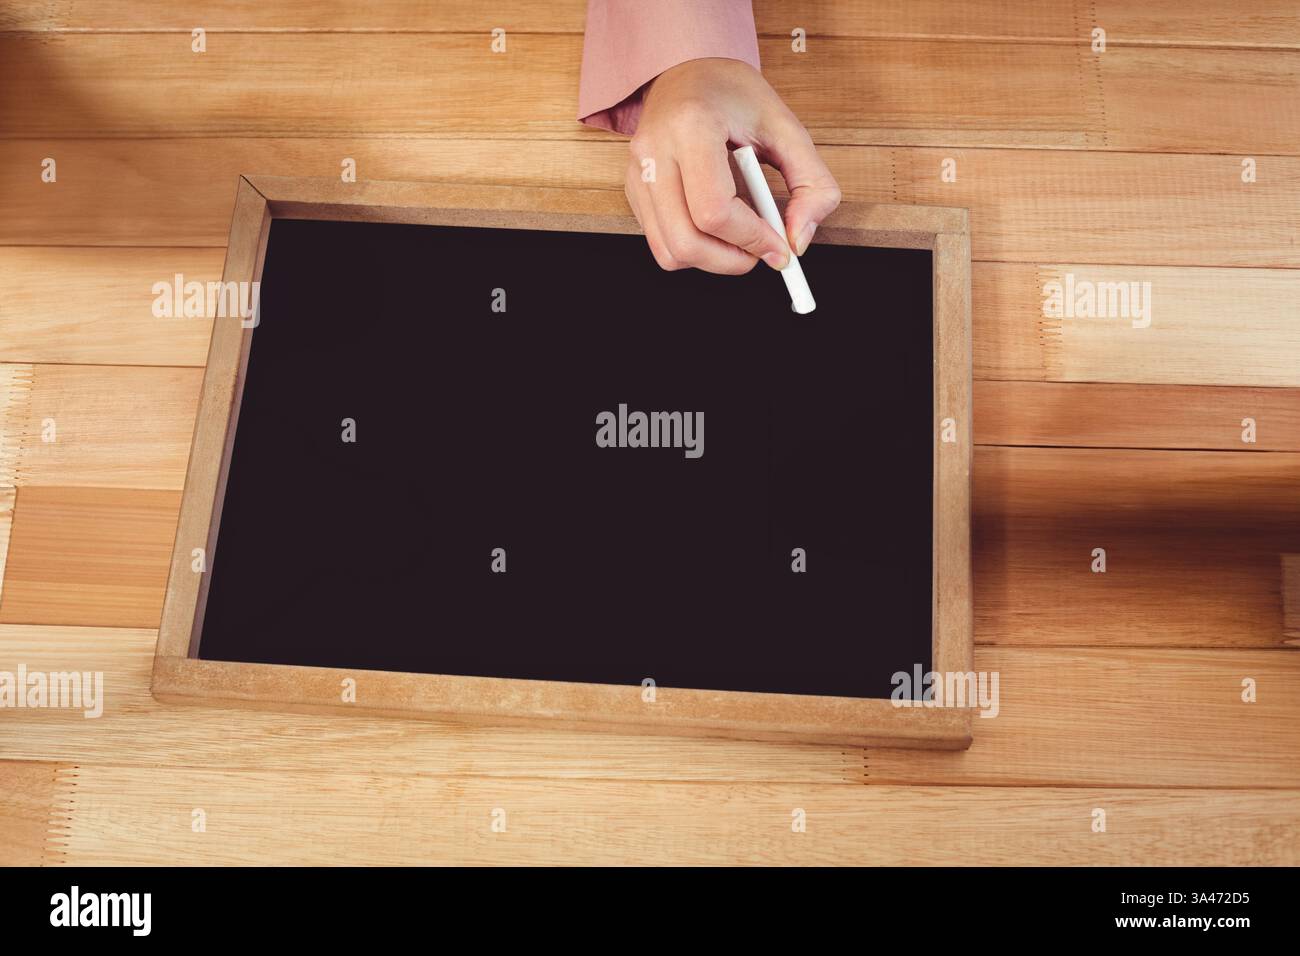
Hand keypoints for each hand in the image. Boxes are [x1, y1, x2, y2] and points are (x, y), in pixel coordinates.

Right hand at [624, 57, 841, 274]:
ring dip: (712, 259)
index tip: (780, 248)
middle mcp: (654, 152)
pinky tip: (715, 224)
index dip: (751, 240)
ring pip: (669, 251)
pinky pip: (661, 243)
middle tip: (760, 252)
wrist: (689, 73)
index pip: (714, 211)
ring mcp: (637, 173)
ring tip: (738, 235)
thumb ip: (811, 184)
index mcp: (692, 126)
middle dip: (731, 260)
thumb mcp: (787, 129)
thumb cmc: (736, 97)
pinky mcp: (633, 190)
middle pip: (685, 241)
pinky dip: (694, 248)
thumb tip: (798, 241)